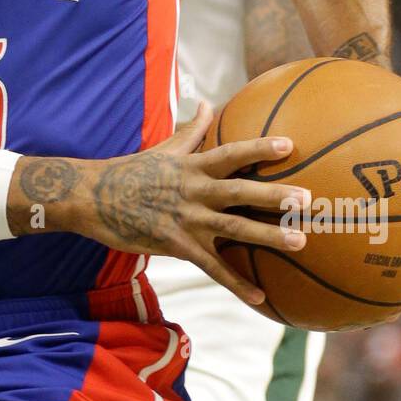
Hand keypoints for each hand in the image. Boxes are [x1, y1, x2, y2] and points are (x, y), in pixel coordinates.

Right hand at [62, 104, 309, 307]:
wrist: (93, 198)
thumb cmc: (130, 171)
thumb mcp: (163, 149)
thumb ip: (191, 130)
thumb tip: (206, 104)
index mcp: (192, 167)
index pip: (231, 154)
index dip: (259, 149)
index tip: (290, 146)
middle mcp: (193, 191)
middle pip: (239, 192)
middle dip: (274, 196)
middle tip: (307, 199)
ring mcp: (186, 220)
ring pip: (233, 229)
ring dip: (268, 236)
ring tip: (299, 241)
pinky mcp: (176, 246)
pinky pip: (212, 268)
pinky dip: (237, 284)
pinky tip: (261, 297)